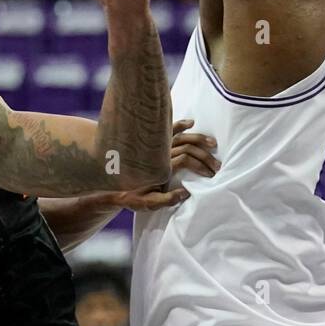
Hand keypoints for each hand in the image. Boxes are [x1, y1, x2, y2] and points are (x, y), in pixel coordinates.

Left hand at [88, 120, 218, 210]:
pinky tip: (192, 122)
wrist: (107, 177)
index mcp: (158, 166)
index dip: (201, 166)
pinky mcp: (150, 137)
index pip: (187, 160)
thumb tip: (186, 193)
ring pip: (181, 135)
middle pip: (188, 147)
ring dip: (199, 138)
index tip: (212, 174)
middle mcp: (158, 151)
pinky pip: (167, 127)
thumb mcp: (144, 203)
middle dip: (205, 156)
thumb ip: (165, 200)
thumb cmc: (128, 192)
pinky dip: (180, 123)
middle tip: (218, 165)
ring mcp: (154, 143)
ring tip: (213, 143)